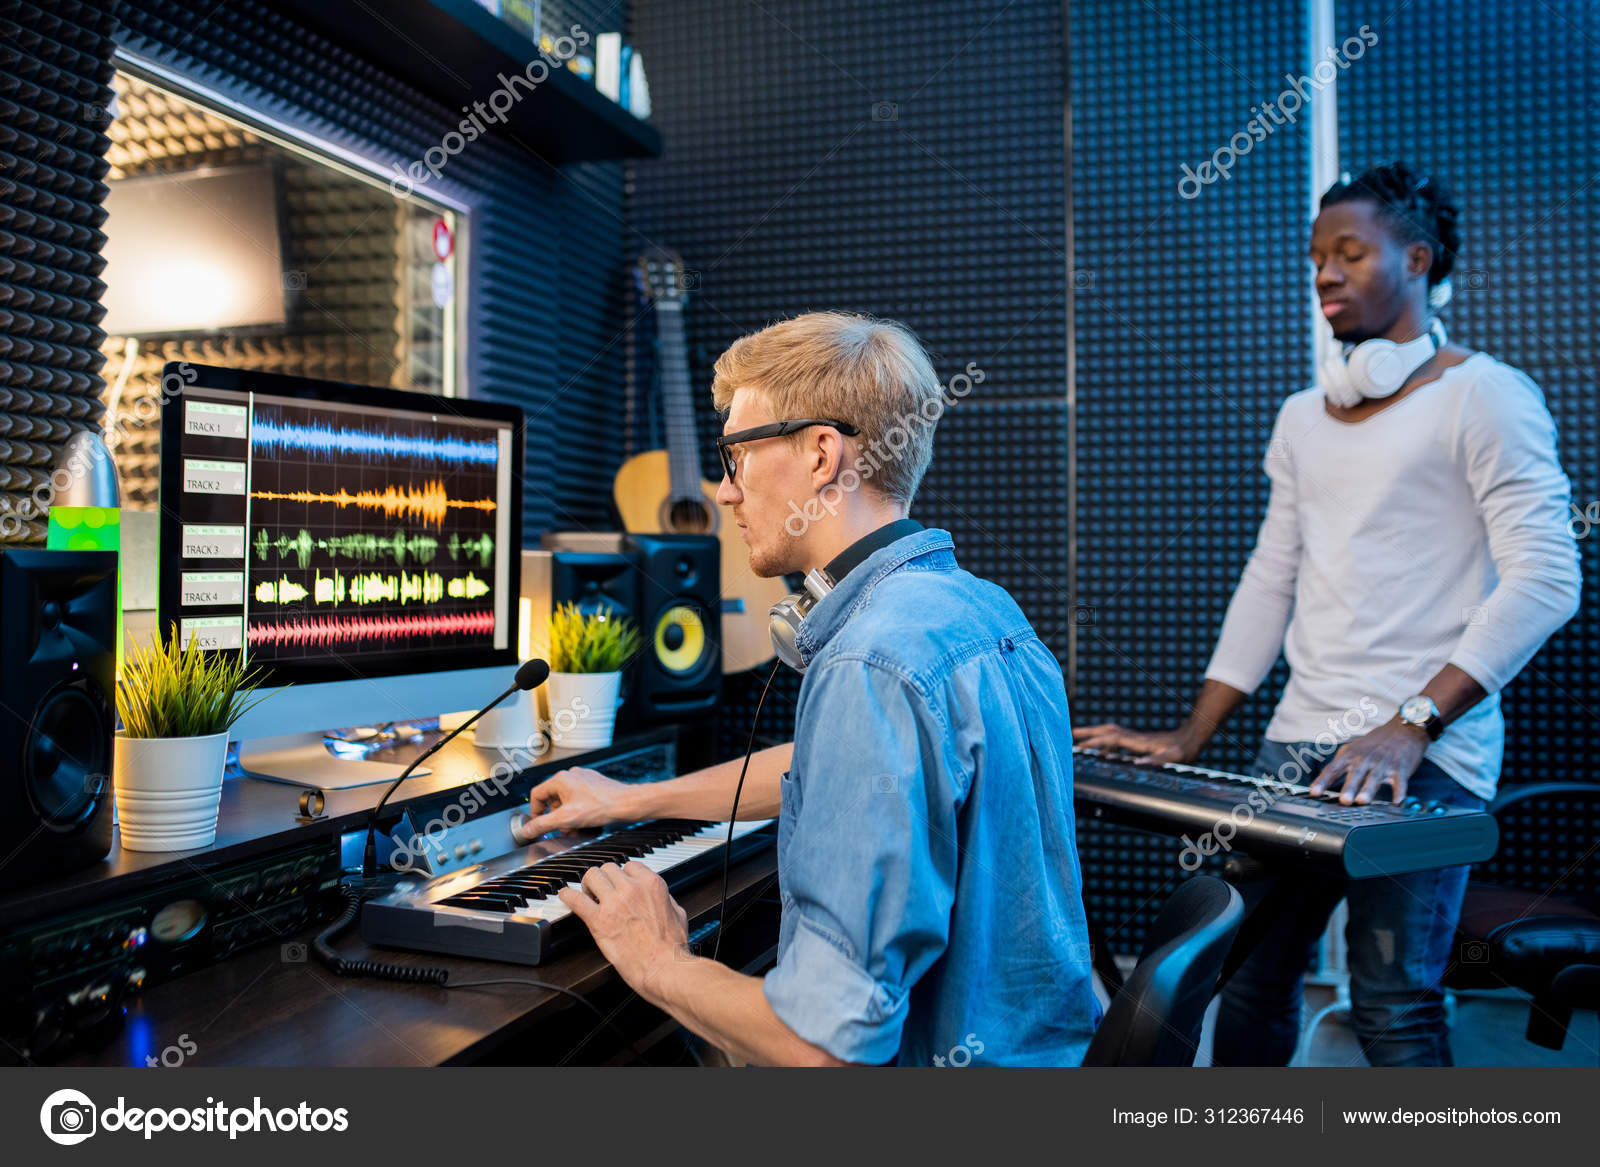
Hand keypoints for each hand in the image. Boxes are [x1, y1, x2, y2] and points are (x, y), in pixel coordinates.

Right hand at [523, 767, 632, 834]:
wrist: (626, 803)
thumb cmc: (601, 806)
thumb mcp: (567, 819)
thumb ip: (543, 825)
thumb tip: (527, 830)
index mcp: (561, 779)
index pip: (537, 795)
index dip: (535, 811)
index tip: (538, 823)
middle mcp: (571, 775)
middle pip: (553, 799)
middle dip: (556, 817)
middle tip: (562, 829)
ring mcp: (583, 779)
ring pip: (567, 800)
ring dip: (568, 816)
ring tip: (575, 828)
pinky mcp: (593, 784)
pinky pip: (579, 798)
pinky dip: (578, 810)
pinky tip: (585, 821)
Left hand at [558, 861, 689, 996]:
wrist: (664, 967)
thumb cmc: (672, 947)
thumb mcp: (678, 914)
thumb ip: (666, 899)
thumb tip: (661, 897)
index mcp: (652, 885)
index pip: (630, 866)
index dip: (623, 875)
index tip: (619, 884)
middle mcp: (631, 889)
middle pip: (608, 868)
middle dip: (604, 879)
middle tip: (601, 890)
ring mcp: (614, 903)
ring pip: (592, 876)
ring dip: (588, 884)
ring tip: (588, 894)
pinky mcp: (599, 921)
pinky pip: (576, 899)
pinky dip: (567, 896)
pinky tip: (566, 896)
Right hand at [1072, 722, 1203, 764]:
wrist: (1190, 739)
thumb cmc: (1182, 750)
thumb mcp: (1171, 758)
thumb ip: (1155, 760)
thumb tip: (1139, 763)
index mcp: (1137, 742)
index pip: (1110, 740)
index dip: (1095, 742)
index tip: (1080, 746)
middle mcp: (1133, 737)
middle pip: (1104, 731)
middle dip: (1086, 732)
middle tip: (1068, 733)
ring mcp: (1134, 738)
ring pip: (1108, 733)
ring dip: (1092, 735)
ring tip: (1077, 740)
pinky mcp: (1137, 741)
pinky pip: (1115, 739)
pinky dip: (1104, 743)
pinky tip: (1102, 753)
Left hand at [1309, 719, 1427, 804]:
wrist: (1403, 730)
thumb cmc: (1375, 743)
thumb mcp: (1353, 748)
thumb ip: (1340, 765)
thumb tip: (1323, 783)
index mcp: (1351, 755)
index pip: (1333, 769)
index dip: (1323, 781)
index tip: (1314, 793)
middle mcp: (1366, 759)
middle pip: (1355, 774)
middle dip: (1349, 787)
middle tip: (1343, 800)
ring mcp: (1383, 763)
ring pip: (1375, 778)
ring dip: (1368, 790)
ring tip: (1362, 801)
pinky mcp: (1400, 768)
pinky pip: (1400, 782)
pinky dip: (1399, 792)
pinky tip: (1397, 801)